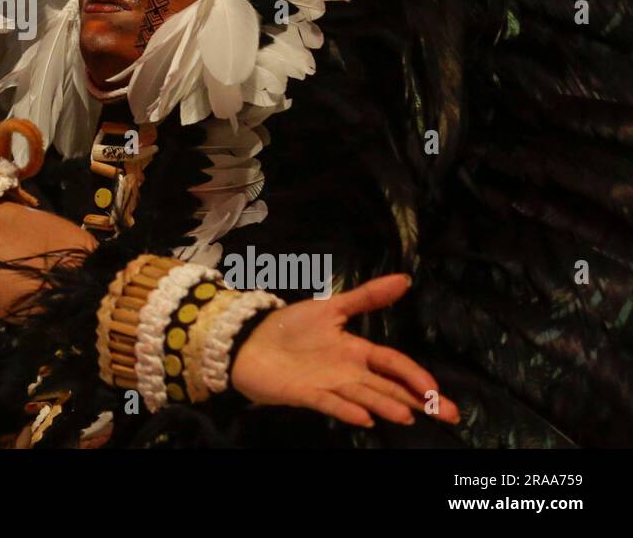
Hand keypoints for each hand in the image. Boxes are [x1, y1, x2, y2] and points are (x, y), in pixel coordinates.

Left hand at [230, 273, 459, 427]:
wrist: (249, 339)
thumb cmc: (290, 326)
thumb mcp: (330, 306)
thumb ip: (367, 296)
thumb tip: (405, 278)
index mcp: (356, 350)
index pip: (394, 364)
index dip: (415, 376)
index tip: (437, 390)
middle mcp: (348, 371)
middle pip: (389, 387)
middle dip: (418, 401)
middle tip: (448, 414)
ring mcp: (329, 384)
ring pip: (364, 396)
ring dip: (385, 404)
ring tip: (407, 415)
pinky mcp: (307, 395)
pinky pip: (330, 403)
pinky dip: (347, 409)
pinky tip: (365, 418)